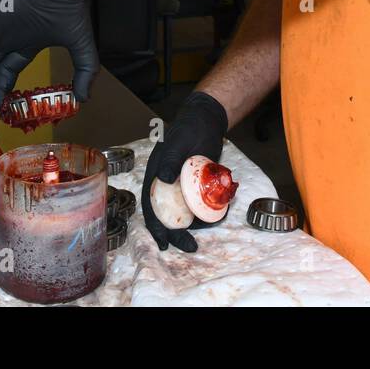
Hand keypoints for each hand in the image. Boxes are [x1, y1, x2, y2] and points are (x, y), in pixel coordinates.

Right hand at [141, 91, 228, 251]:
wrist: (209, 121)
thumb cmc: (190, 128)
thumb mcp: (179, 142)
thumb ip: (171, 159)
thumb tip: (163, 178)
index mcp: (155, 174)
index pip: (151, 205)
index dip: (155, 226)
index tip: (164, 243)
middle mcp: (167, 183)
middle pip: (168, 214)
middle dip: (177, 234)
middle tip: (191, 247)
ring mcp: (182, 185)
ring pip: (185, 212)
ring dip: (195, 225)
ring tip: (207, 230)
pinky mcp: (197, 186)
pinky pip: (200, 204)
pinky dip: (207, 213)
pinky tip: (218, 215)